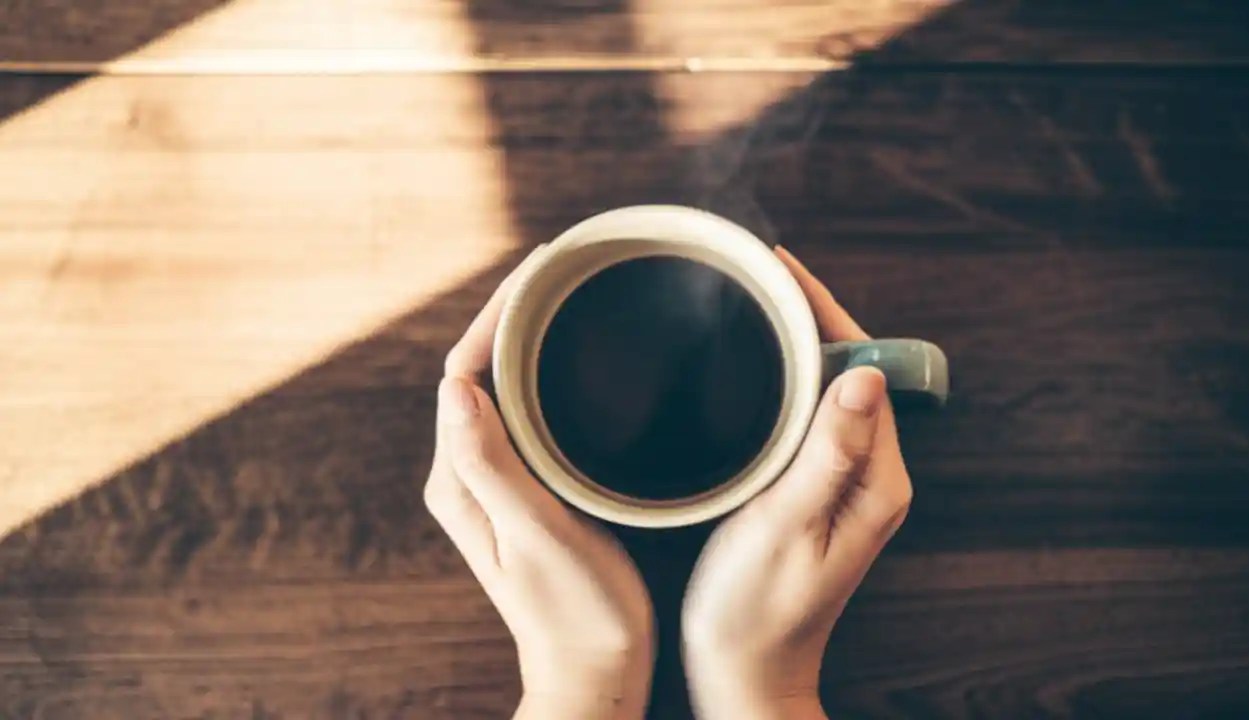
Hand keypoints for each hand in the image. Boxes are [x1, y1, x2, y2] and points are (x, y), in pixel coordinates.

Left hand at [424, 248, 654, 719]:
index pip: (463, 374)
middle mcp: (469, 474)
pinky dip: (548, 375)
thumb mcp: (537, 536)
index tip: (539, 270)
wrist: (595, 673)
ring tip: (572, 294)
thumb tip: (456, 385)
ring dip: (530, 339)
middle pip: (479, 372)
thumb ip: (494, 465)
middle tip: (563, 266)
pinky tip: (581, 359)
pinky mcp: (528, 490)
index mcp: (461, 479)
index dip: (495, 315)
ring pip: (504, 390)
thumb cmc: (578, 613)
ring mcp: (497, 482)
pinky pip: (528, 414)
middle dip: (513, 314)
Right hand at [681, 246, 913, 719]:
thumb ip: (826, 451)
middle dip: (810, 318)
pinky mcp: (819, 494)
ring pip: (830, 392)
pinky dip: (785, 384)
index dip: (824, 311)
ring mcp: (847, 485)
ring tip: (753, 303)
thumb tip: (866, 374)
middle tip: (757, 273)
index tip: (780, 267)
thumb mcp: (784, 525)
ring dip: (797, 347)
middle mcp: (874, 477)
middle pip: (851, 372)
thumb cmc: (754, 610)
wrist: (744, 673)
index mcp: (879, 481)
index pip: (863, 367)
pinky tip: (753, 369)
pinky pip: (811, 420)